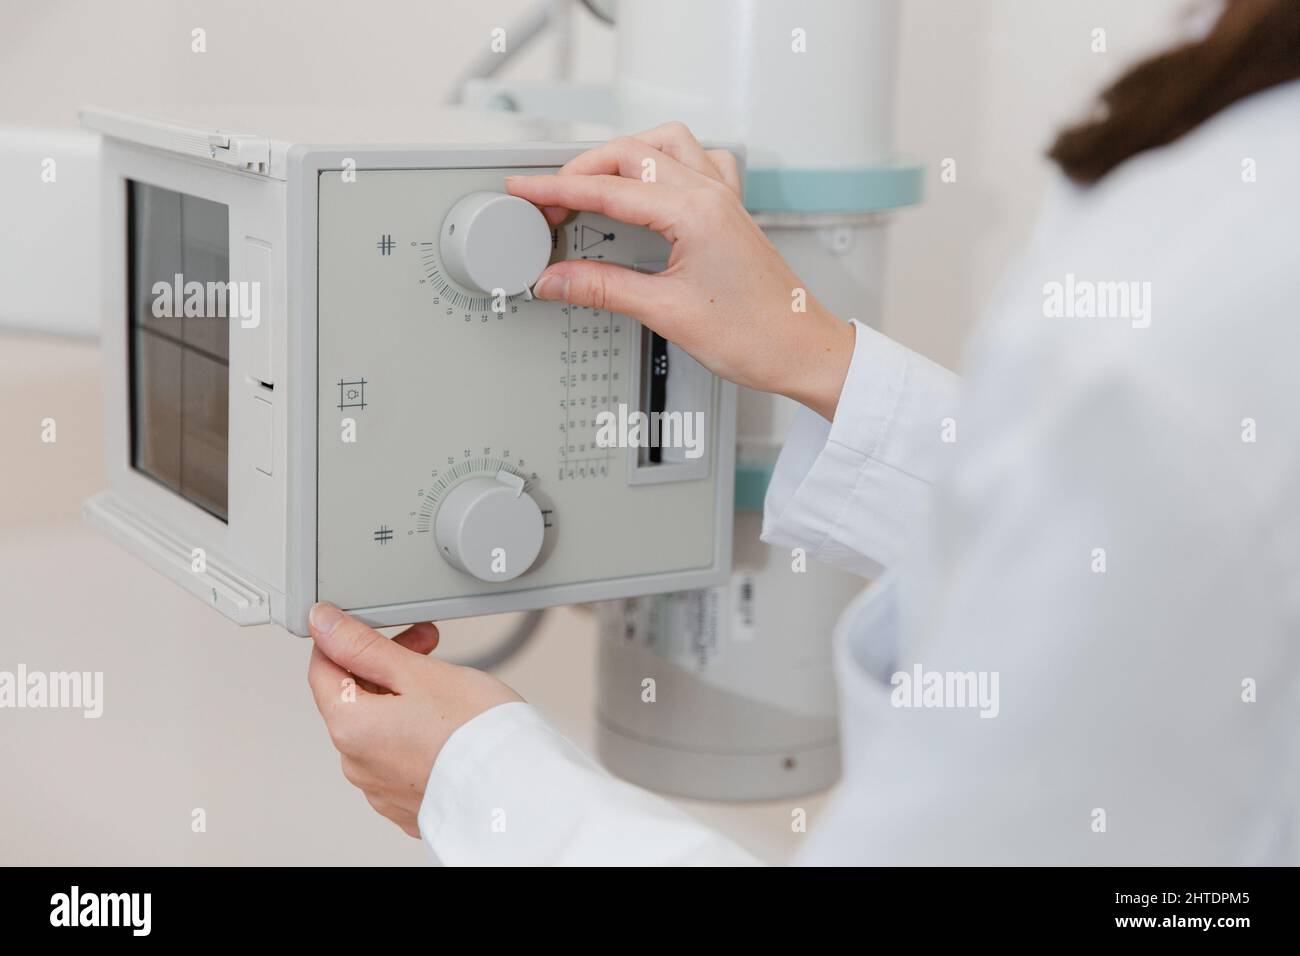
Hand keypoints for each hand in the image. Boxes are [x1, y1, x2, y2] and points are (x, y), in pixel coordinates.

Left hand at [305, 602, 520, 837]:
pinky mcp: (406, 801)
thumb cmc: (475, 733)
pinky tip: (447, 722)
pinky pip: (399, 755)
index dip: (352, 636)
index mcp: (349, 727)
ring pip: (379, 725)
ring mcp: (380, 787)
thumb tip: (324, 624)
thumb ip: (364, 646)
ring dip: (403, 696)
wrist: (516, 791)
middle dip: (386, 662)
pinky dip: (416, 731)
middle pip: (354, 695)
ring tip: (447, 686)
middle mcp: (356, 763)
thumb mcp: (418, 672)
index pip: (323, 667)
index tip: (384, 625)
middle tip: (428, 646)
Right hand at [506, 121, 854, 420]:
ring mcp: (724, 200)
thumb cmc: (756, 336)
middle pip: (631, 154)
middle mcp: (711, 195)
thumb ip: (603, 289)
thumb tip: (556, 279)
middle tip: (548, 199)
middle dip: (582, 169)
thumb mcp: (666, 314)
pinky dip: (665, 162)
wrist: (803, 351)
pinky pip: (698, 162)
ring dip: (623, 156)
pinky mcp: (730, 214)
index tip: (525, 191)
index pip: (609, 189)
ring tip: (591, 182)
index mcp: (695, 212)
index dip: (557, 189)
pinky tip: (650, 185)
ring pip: (664, 145)